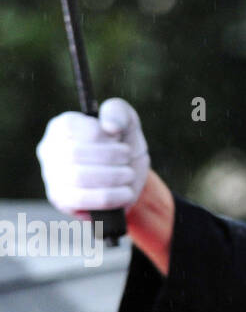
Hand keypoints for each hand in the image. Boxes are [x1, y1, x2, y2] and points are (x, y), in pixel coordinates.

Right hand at [36, 97, 149, 217]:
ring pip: (78, 178)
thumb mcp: (126, 120)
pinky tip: (126, 192)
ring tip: (128, 173)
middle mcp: (50, 151)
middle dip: (111, 156)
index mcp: (61, 126)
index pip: (70, 126)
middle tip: (127, 157)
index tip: (117, 137)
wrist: (129, 174)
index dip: (100, 134)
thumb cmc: (122, 142)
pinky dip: (111, 196)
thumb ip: (118, 112)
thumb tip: (110, 127)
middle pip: (74, 153)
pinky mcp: (61, 200)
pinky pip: (82, 200)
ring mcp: (52, 177)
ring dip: (114, 176)